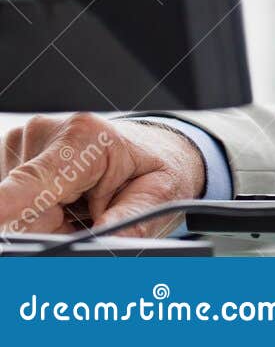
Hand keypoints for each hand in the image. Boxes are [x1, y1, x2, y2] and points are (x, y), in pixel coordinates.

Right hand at [0, 113, 206, 237]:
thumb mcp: (159, 193)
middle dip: (50, 227)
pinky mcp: (13, 156)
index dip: (6, 204)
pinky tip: (65, 202)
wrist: (150, 145)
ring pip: (16, 210)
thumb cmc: (152, 166)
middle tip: (88, 219)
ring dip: (45, 220)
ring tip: (81, 206)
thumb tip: (105, 240)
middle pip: (22, 208)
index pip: (31, 180)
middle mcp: (46, 133)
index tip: (0, 215)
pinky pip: (15, 203)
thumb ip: (131, 218)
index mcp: (85, 138)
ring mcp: (25, 143)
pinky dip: (38, 212)